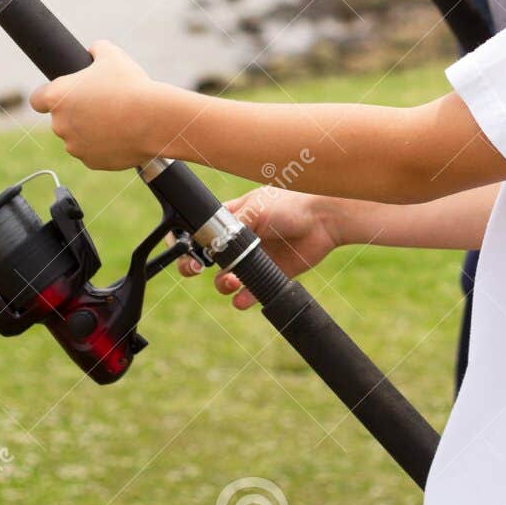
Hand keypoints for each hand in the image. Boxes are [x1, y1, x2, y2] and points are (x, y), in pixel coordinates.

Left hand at [29, 41, 157, 170]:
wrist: (153, 119)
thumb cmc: (130, 85)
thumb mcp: (112, 55)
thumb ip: (96, 49)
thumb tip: (94, 50)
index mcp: (57, 97)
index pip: (37, 99)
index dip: (48, 95)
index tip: (63, 94)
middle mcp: (60, 124)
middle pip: (62, 118)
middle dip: (77, 112)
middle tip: (102, 101)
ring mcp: (74, 146)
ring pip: (78, 136)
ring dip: (90, 129)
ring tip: (117, 117)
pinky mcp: (92, 162)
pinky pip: (94, 152)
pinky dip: (104, 145)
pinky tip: (122, 133)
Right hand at [174, 186, 342, 308]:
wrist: (323, 220)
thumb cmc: (290, 205)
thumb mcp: (257, 208)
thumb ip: (232, 225)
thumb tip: (209, 240)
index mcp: (230, 218)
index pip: (197, 231)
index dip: (185, 241)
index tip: (181, 250)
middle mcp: (237, 240)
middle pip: (204, 259)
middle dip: (194, 267)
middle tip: (196, 270)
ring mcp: (252, 259)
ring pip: (225, 280)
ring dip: (223, 284)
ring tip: (235, 281)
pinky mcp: (269, 275)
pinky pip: (249, 293)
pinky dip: (243, 299)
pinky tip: (245, 297)